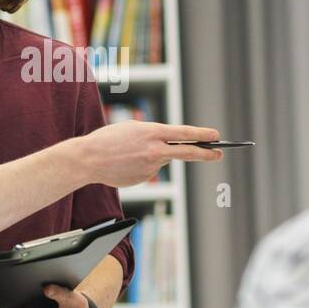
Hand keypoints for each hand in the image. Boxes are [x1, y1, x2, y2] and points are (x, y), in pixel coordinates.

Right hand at [71, 121, 223, 187]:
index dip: (202, 134)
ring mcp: (151, 166)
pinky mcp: (144, 178)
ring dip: (152, 156)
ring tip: (129, 152)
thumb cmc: (108, 139)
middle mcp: (155, 150)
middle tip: (220, 153)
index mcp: (153, 133)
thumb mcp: (133, 129)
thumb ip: (154, 135)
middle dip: (206, 153)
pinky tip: (125, 163)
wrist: (88, 158)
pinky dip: (141, 165)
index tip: (216, 136)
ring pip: (162, 160)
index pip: (184, 133)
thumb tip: (169, 148)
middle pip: (187, 152)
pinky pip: (149, 169)